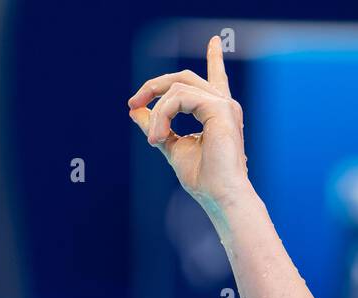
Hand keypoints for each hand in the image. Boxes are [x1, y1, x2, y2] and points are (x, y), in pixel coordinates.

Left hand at [128, 36, 248, 211]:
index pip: (216, 79)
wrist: (220, 196)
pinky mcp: (218, 108)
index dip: (215, 59)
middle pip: (184, 78)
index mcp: (218, 113)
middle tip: (133, 103)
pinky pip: (179, 98)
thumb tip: (136, 111)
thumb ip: (158, 126)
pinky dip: (163, 116)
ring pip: (177, 88)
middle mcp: (224, 105)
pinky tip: (159, 137)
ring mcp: (223, 105)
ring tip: (153, 139)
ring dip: (157, 113)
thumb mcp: (172, 147)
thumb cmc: (204, 180)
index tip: (216, 41)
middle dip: (154, 86)